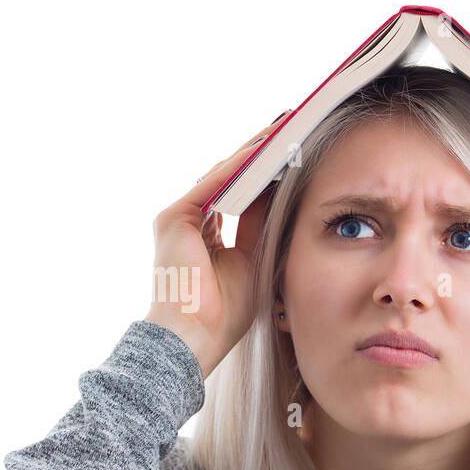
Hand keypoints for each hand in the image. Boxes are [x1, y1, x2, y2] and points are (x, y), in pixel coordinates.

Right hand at [143, 112, 289, 377]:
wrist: (195, 338)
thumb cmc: (224, 316)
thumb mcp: (254, 261)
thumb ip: (263, 227)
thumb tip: (285, 194)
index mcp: (207, 239)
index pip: (240, 198)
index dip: (266, 179)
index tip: (294, 158)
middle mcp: (189, 224)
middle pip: (230, 181)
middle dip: (260, 158)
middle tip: (291, 131)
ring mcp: (179, 219)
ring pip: (223, 177)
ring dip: (254, 154)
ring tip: (284, 132)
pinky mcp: (175, 218)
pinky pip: (214, 184)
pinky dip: (239, 167)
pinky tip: (265, 150)